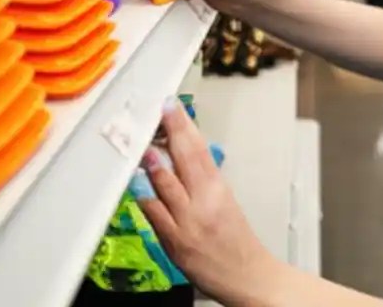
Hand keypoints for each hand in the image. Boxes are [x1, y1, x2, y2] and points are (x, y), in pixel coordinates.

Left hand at [135, 99, 277, 306]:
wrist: (247, 275)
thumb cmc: (237, 241)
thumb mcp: (225, 203)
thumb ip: (202, 183)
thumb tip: (180, 161)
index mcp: (218, 190)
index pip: (199, 150)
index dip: (184, 126)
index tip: (172, 108)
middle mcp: (203, 202)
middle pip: (184, 160)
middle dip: (169, 133)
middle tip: (157, 113)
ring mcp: (186, 221)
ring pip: (165, 185)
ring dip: (152, 163)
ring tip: (142, 146)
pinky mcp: (173, 241)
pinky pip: (154, 214)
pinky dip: (144, 197)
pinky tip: (135, 184)